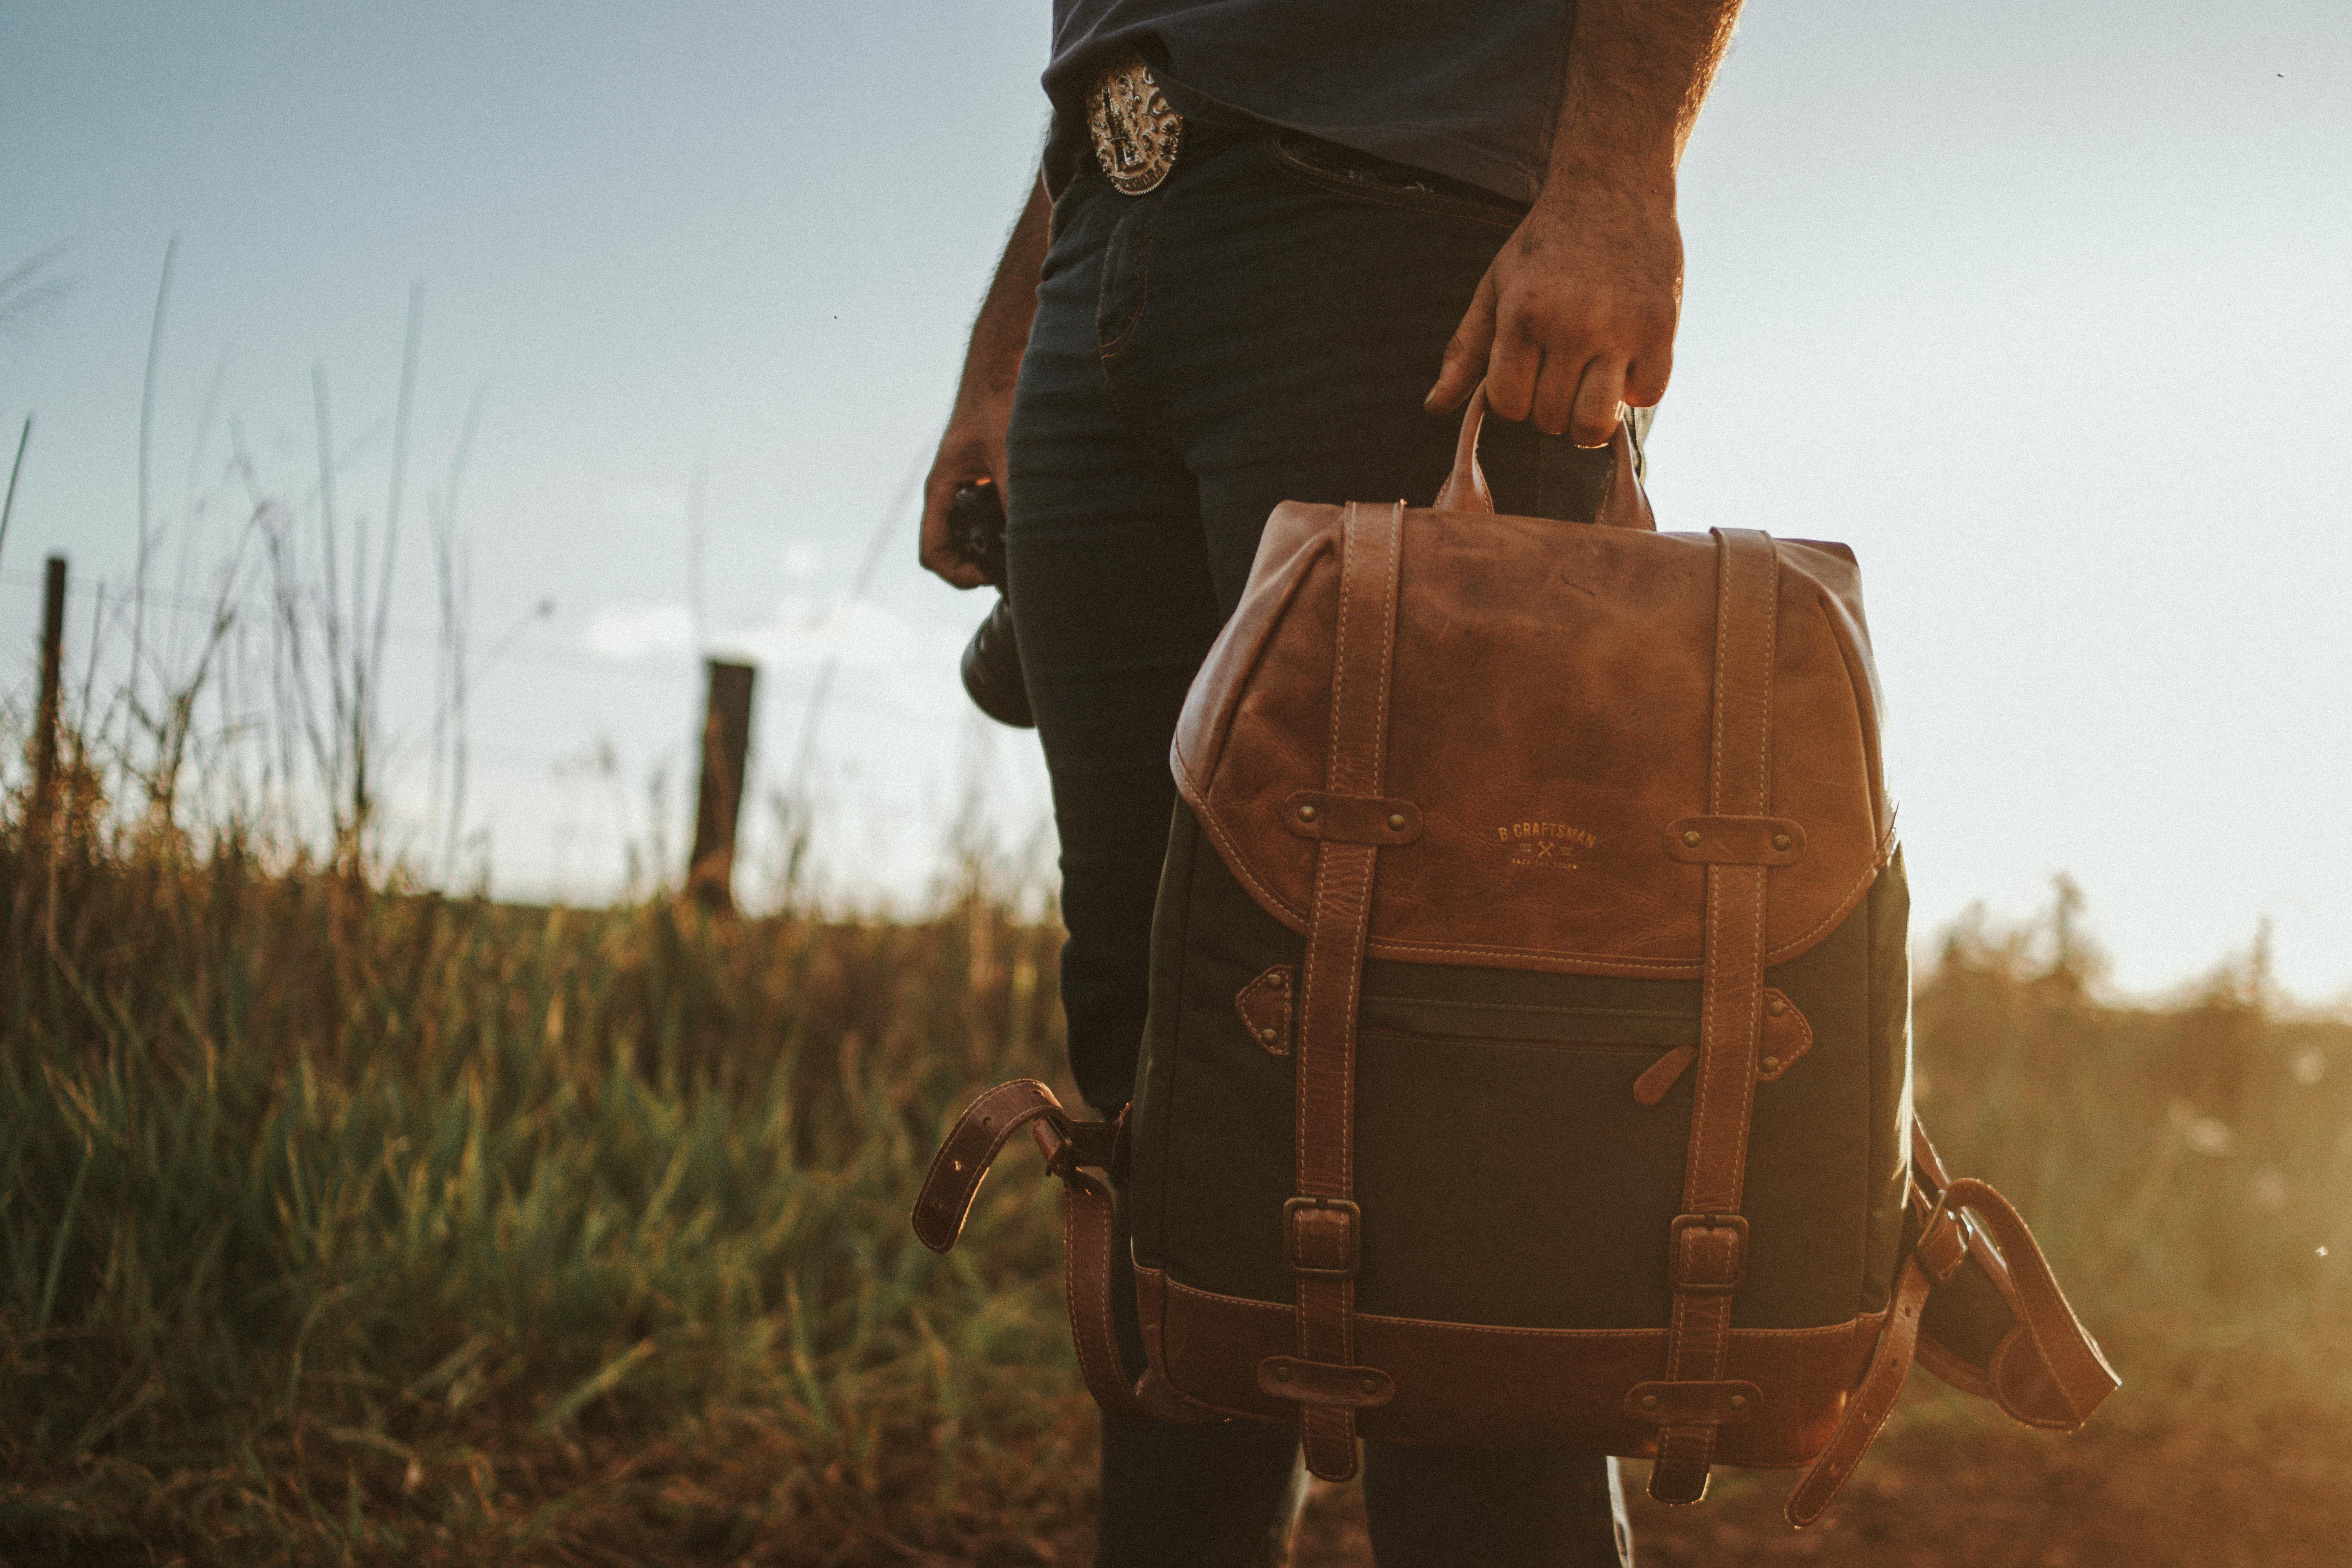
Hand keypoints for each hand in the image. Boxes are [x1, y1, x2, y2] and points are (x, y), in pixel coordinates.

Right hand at [919, 393, 1011, 589]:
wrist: (1000, 372)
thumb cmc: (996, 405)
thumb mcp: (1007, 454)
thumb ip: (1012, 494)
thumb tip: (1024, 538)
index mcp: (942, 491)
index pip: (933, 552)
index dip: (956, 574)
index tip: (986, 576)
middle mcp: (948, 494)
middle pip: (950, 550)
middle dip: (976, 565)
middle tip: (1010, 569)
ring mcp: (965, 489)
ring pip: (969, 536)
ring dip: (991, 548)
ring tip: (1021, 551)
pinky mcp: (983, 482)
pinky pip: (986, 517)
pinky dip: (1003, 528)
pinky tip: (1029, 524)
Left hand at [1425, 169, 1681, 446]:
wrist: (1612, 188)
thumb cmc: (1546, 244)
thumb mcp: (1495, 286)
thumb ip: (1465, 349)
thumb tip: (1433, 407)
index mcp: (1523, 315)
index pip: (1509, 405)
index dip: (1513, 399)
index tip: (1525, 373)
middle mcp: (1572, 326)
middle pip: (1550, 419)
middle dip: (1548, 407)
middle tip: (1558, 371)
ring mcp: (1620, 330)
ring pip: (1596, 423)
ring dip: (1587, 417)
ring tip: (1588, 383)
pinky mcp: (1661, 329)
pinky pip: (1646, 397)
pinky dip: (1634, 391)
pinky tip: (1624, 363)